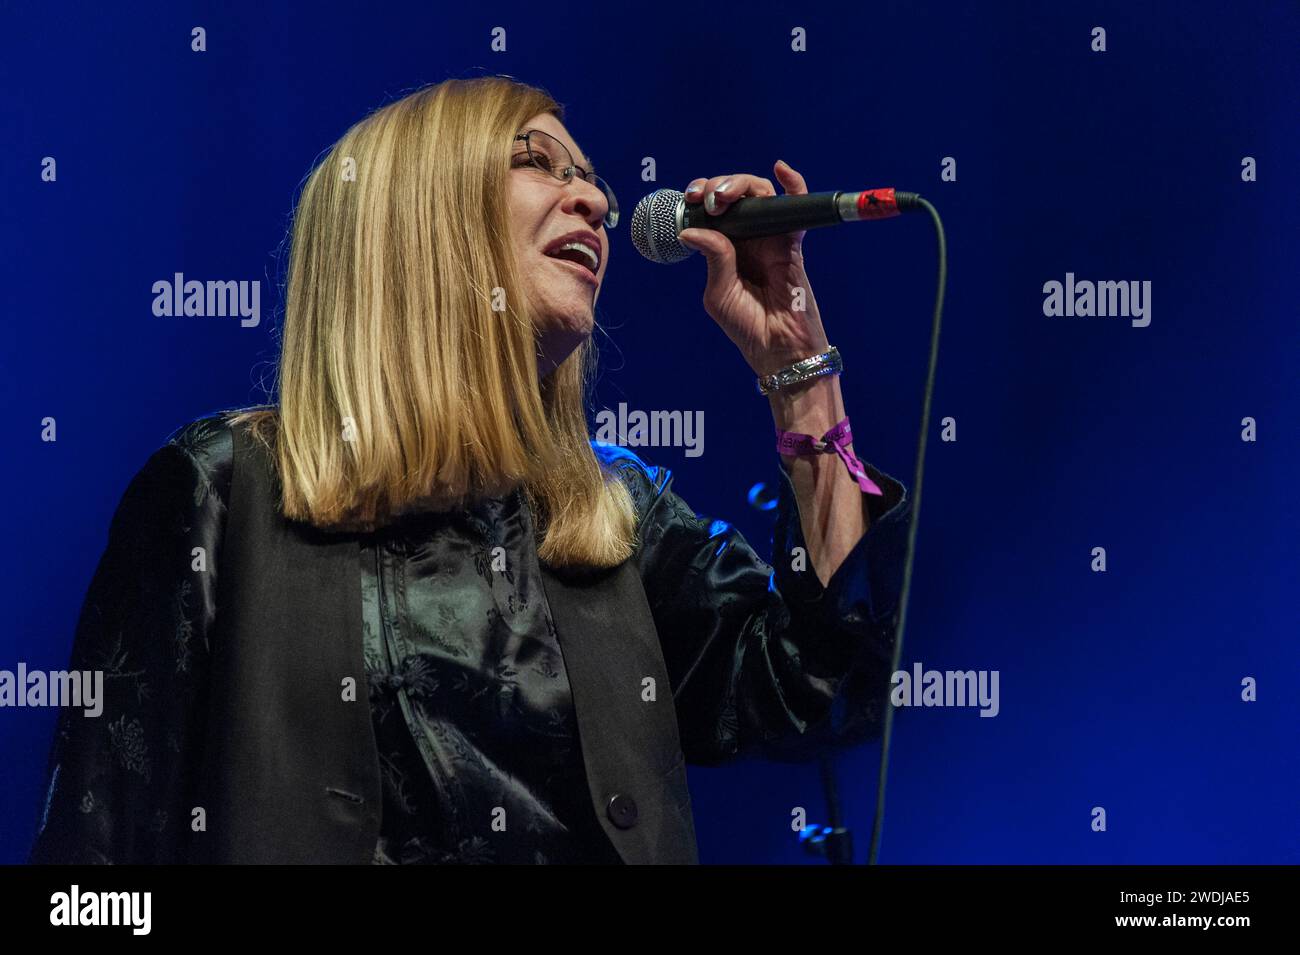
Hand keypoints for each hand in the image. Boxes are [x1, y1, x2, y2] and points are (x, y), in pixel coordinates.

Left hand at [677, 160, 830, 377]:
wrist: (778, 349)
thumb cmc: (747, 325)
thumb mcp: (718, 294)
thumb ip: (712, 258)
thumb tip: (691, 229)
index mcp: (725, 247)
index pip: (712, 210)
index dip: (701, 196)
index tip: (690, 198)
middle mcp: (748, 237)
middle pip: (735, 194)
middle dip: (717, 185)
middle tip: (707, 199)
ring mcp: (771, 238)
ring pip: (760, 194)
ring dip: (741, 184)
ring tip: (725, 197)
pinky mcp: (792, 243)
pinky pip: (796, 208)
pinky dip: (793, 185)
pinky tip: (781, 169)